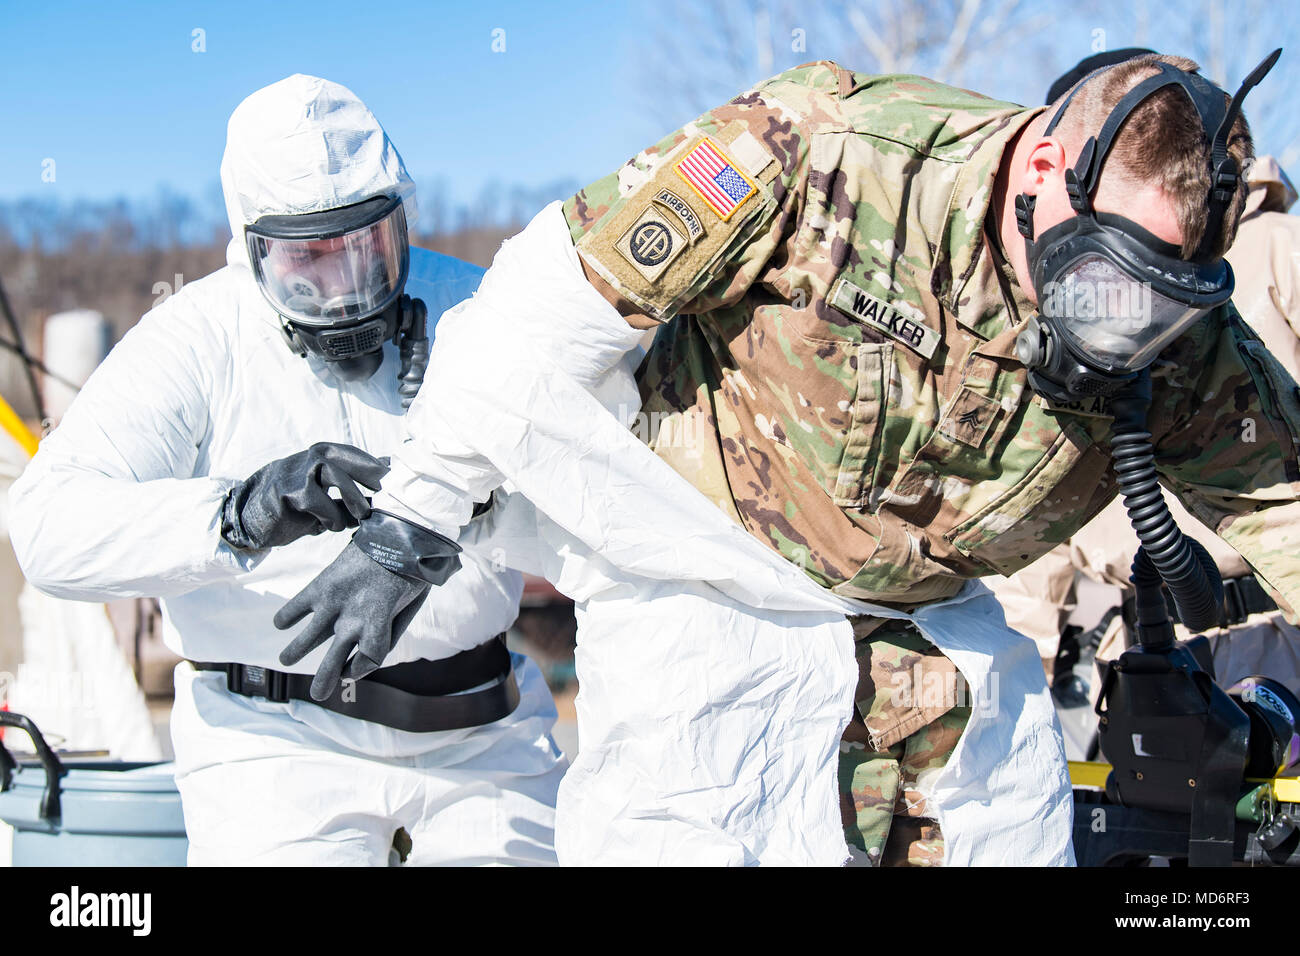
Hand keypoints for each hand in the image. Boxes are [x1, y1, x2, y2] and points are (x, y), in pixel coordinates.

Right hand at [221, 442, 388, 550]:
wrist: (250, 514)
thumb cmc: (293, 505)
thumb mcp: (325, 496)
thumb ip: (351, 495)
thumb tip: (386, 498)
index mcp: (326, 454)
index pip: (363, 459)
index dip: (384, 473)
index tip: (405, 486)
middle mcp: (315, 456)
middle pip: (357, 463)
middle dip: (379, 481)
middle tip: (395, 500)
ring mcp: (302, 470)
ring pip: (340, 480)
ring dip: (356, 502)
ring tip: (363, 518)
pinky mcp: (291, 491)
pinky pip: (322, 505)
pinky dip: (330, 520)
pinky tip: (324, 526)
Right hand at [274, 510, 462, 699]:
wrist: (400, 531)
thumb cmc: (411, 570)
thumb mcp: (411, 605)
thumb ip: (391, 629)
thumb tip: (370, 652)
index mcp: (380, 623)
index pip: (368, 660)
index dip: (361, 669)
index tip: (354, 670)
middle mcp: (354, 618)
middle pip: (335, 660)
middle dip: (325, 679)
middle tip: (317, 695)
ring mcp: (334, 601)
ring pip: (308, 637)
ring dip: (295, 651)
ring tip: (285, 660)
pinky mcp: (322, 584)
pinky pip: (298, 604)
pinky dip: (287, 614)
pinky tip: (280, 623)